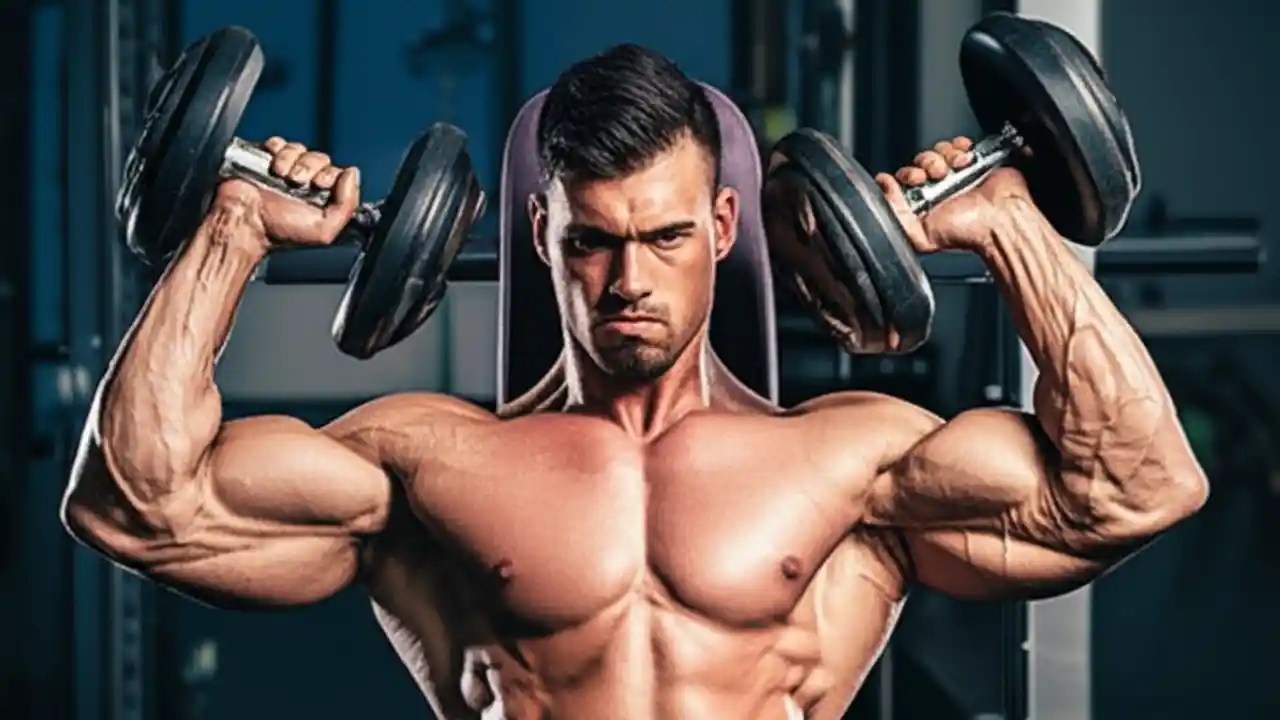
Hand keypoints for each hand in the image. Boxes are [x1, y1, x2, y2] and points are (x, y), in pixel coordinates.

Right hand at [212, 137, 360, 248]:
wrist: (245, 222)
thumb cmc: (279, 232)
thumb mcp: (324, 230)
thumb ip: (347, 205)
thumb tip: (352, 174)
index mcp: (320, 197)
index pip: (336, 173)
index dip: (330, 175)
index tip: (320, 185)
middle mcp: (304, 182)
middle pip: (319, 158)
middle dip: (310, 167)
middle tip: (298, 182)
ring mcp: (285, 169)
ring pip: (299, 148)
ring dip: (292, 159)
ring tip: (282, 176)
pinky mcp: (265, 159)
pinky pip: (278, 143)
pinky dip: (277, 149)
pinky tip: (272, 166)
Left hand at [874, 136, 1032, 252]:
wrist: (1000, 220)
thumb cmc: (967, 232)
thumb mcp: (921, 236)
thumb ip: (896, 216)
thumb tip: (882, 188)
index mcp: (925, 202)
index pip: (905, 179)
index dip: (906, 174)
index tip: (915, 178)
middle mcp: (940, 187)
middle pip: (921, 160)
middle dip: (926, 163)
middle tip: (935, 175)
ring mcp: (958, 172)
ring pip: (938, 150)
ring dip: (944, 155)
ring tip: (956, 168)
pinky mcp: (976, 160)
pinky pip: (959, 143)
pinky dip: (960, 145)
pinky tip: (965, 157)